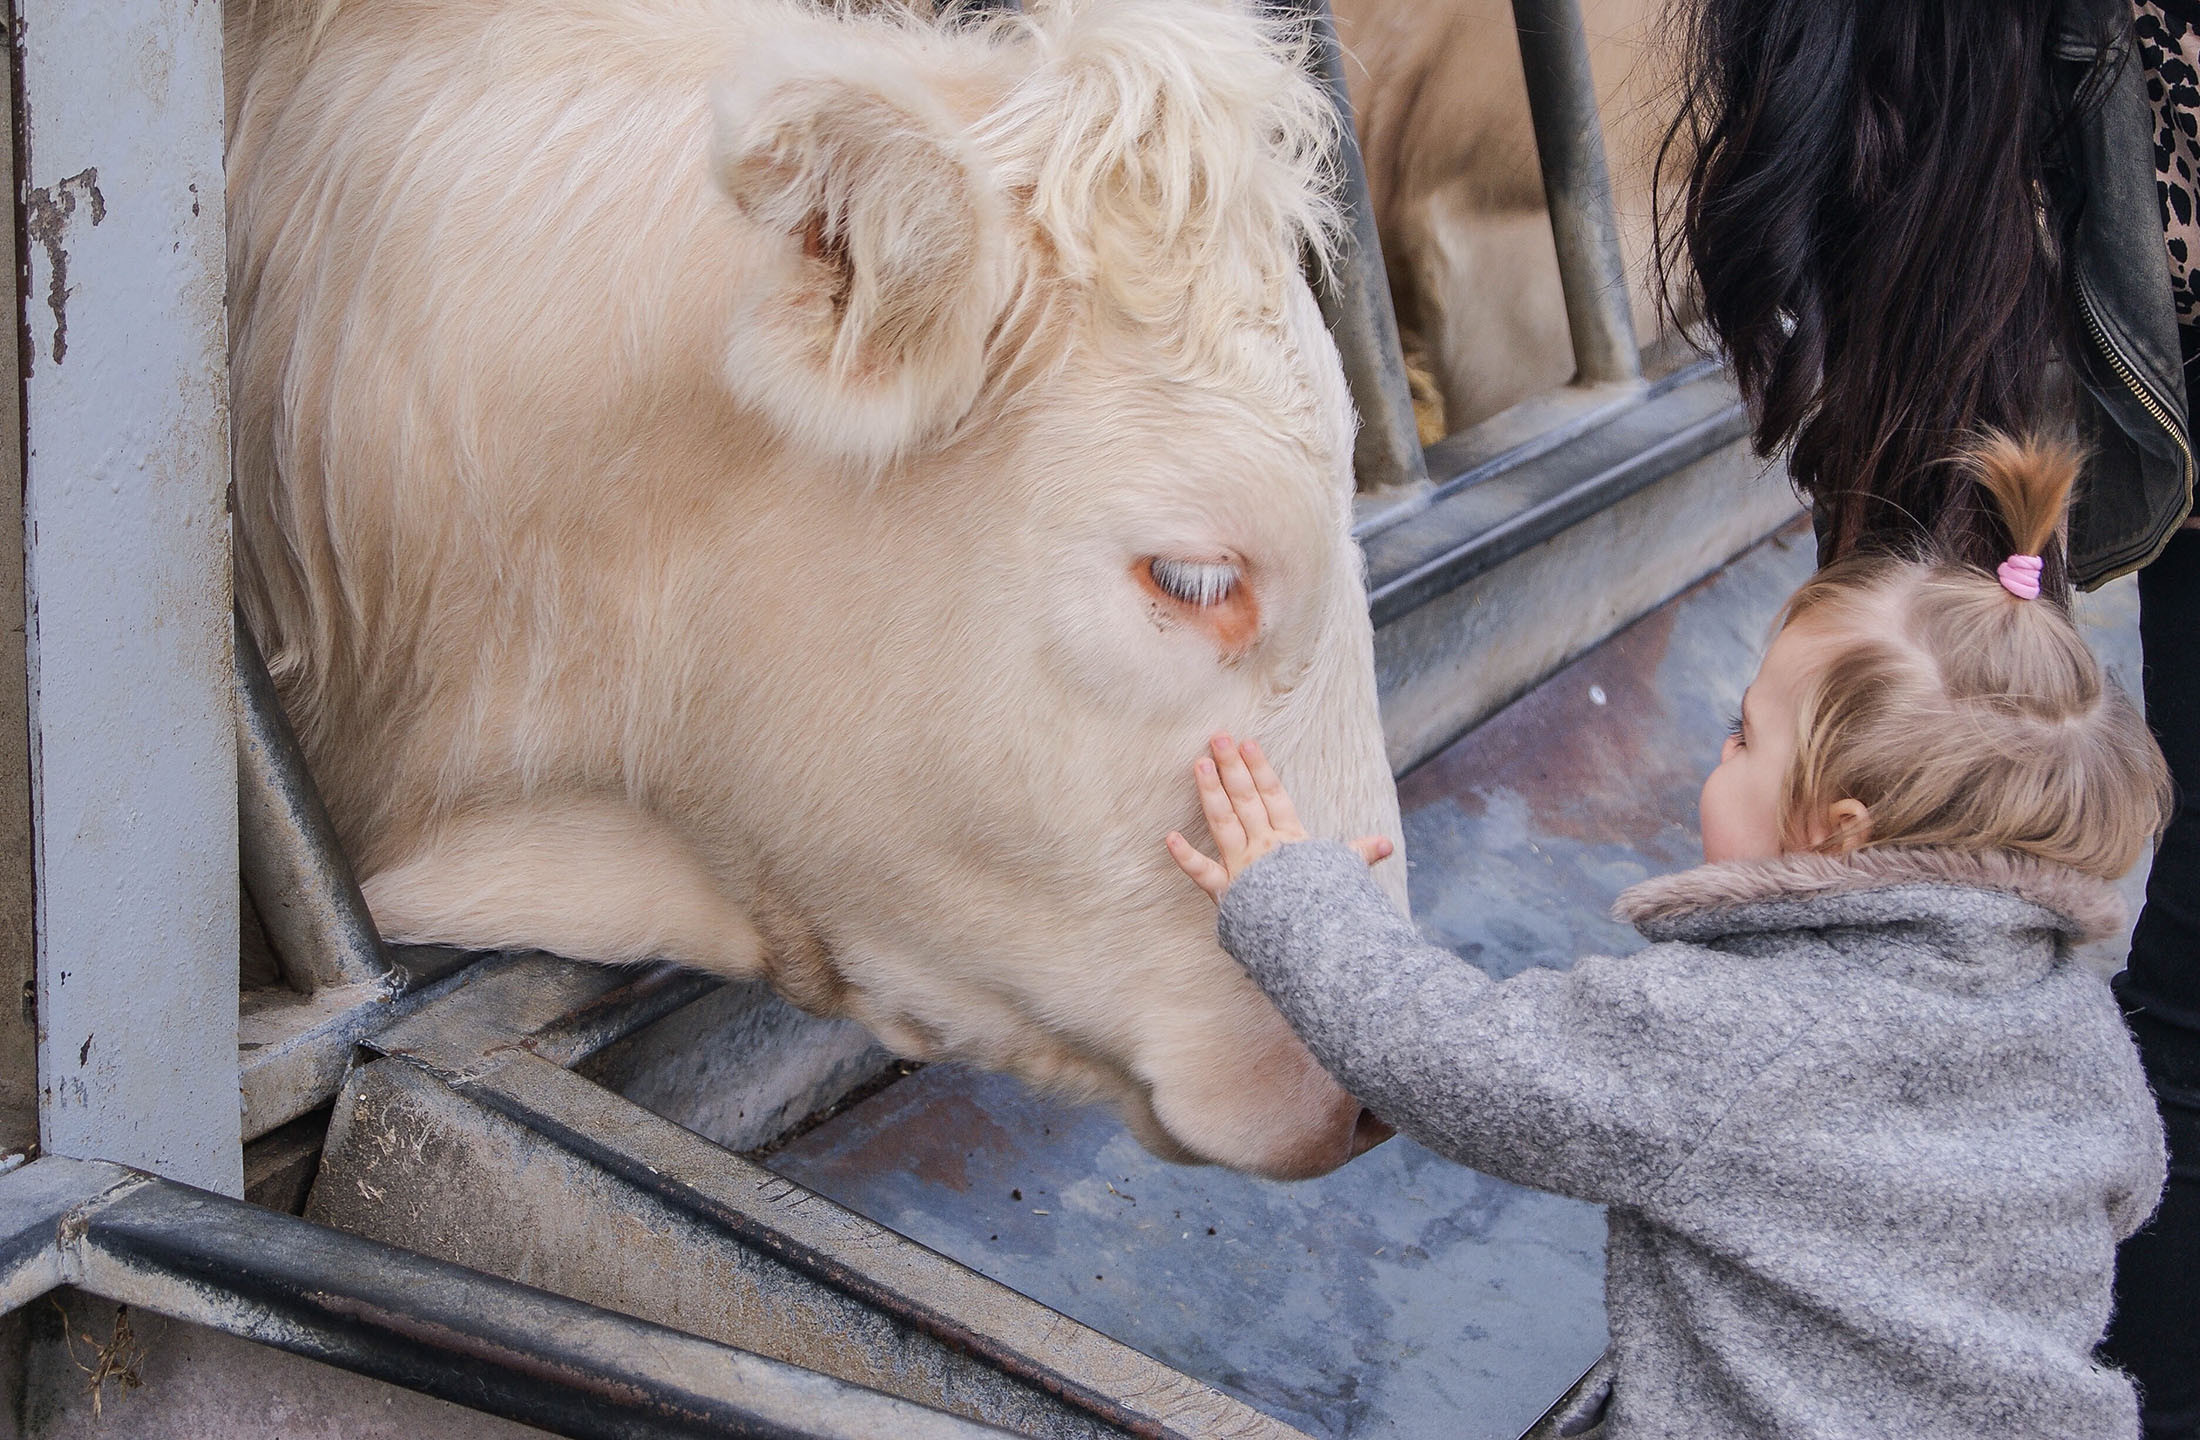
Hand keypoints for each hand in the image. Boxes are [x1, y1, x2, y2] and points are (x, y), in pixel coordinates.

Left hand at [1166, 732, 1392, 902]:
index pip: (1274, 796)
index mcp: (1291, 841)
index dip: (1261, 769)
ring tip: (1199, 765)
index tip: (1248, 743)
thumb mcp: (1347, 874)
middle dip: (1232, 767)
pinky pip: (1202, 873)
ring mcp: (1244, 867)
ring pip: (1223, 823)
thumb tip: (1386, 844)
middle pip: (1246, 800)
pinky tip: (1169, 838)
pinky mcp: (1227, 893)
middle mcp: (1264, 847)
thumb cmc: (1329, 904)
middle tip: (1217, 738)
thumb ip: (1360, 854)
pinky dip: (1185, 857)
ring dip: (1211, 793)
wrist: (1314, 937)